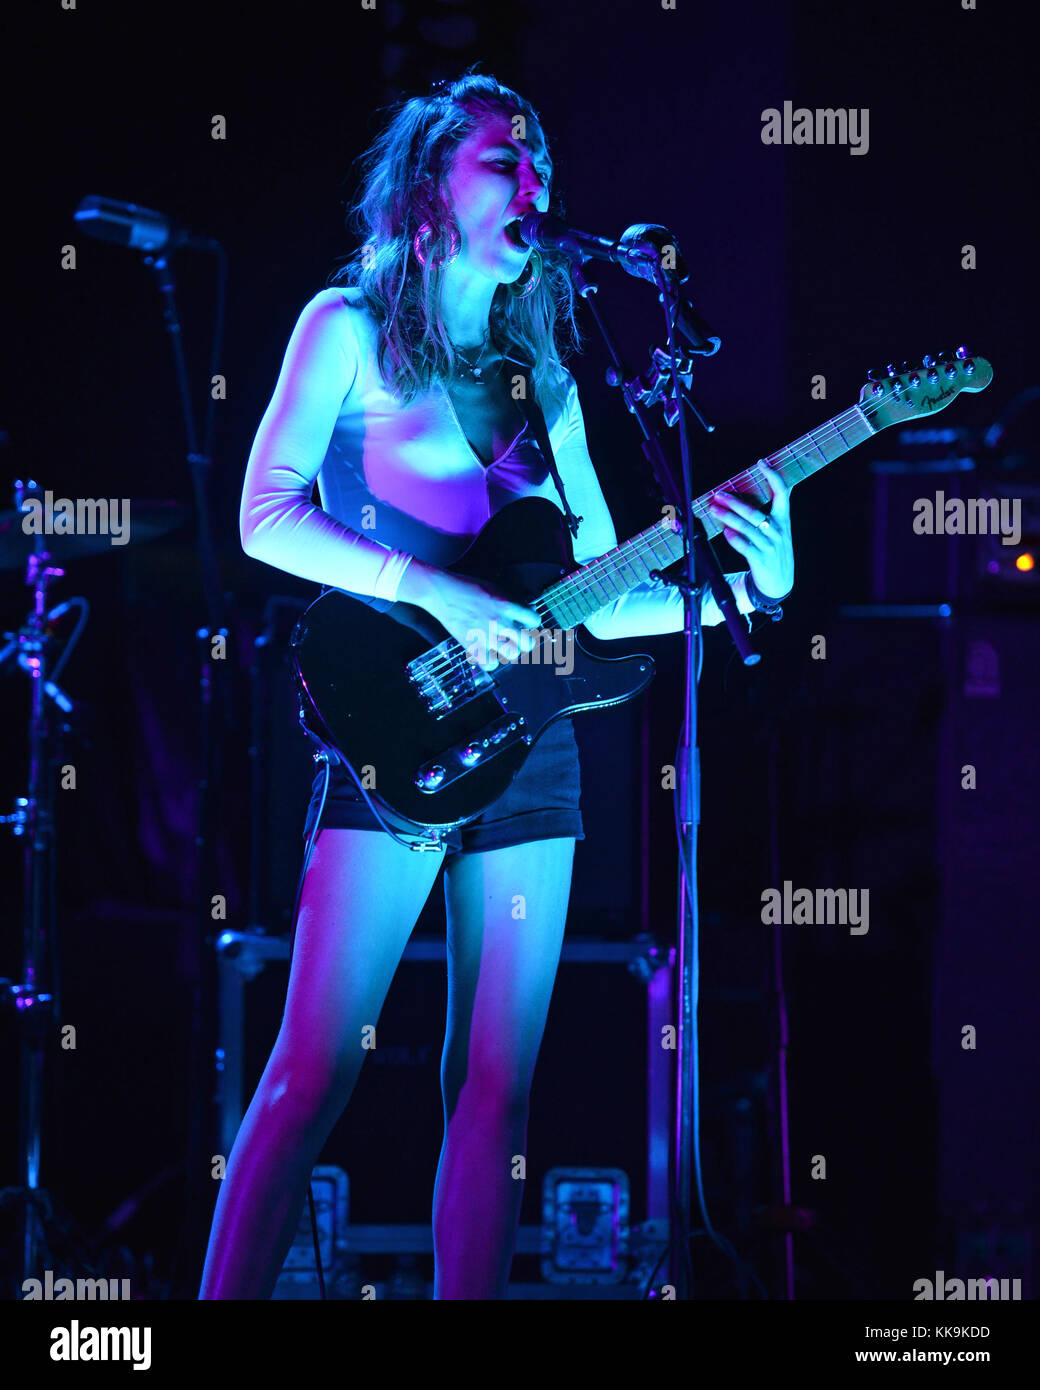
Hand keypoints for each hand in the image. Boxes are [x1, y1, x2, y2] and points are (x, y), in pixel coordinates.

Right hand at [417, 568, 541, 671]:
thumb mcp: (494, 587)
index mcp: (506, 605)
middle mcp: (499, 621)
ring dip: (509, 651)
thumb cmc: (466, 587)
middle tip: (517, 639)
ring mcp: (486, 635)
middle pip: (527, 643)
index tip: (525, 624)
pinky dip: (490, 661)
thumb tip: (528, 610)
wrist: (442, 592)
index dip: (531, 623)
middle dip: (525, 641)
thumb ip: (512, 600)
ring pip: (512, 655)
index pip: (534, 620)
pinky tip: (487, 653)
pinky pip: (490, 664)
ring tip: (501, 646)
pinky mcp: (472, 645)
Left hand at [708, 463, 793, 600]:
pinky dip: (733, 537)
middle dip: (734, 501)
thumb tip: (754, 492)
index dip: (772, 475)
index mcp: (783, 519)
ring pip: (745, 527)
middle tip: (718, 494)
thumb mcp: (779, 530)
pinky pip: (744, 545)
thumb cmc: (775, 551)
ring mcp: (769, 544)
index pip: (782, 492)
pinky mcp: (760, 558)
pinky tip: (725, 531)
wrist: (779, 582)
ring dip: (727, 517)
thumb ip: (770, 512)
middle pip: (754, 511)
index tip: (761, 462)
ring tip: (713, 510)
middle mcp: (777, 530)